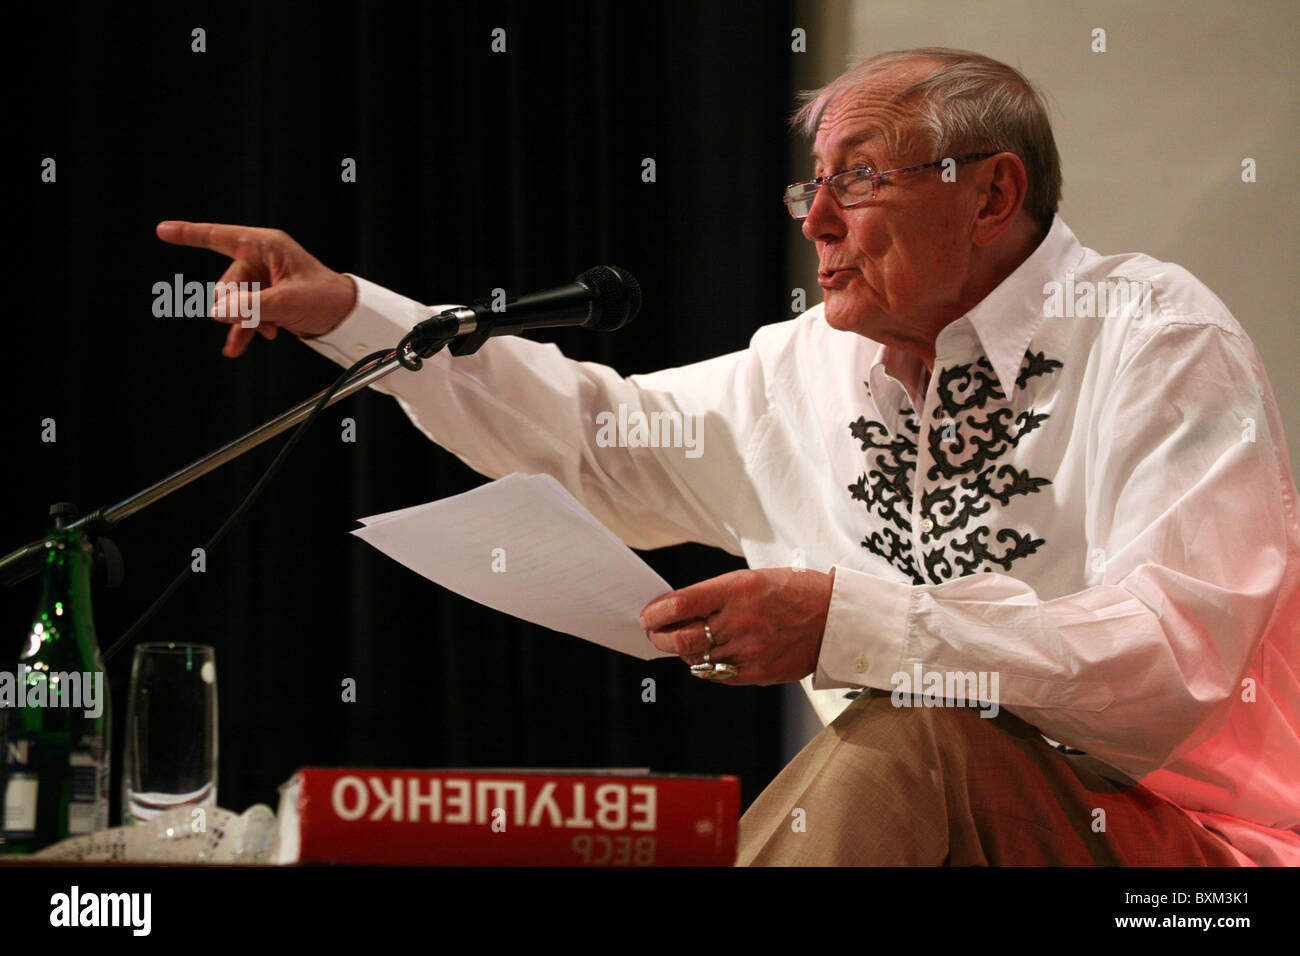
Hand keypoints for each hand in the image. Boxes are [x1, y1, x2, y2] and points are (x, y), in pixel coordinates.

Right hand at [155, 221, 357, 356]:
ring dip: (244, 321)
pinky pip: (243, 314)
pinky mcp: (266, 299)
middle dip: (238, 305)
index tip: (162, 230)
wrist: (347, 318)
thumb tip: (220, 310)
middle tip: (263, 316)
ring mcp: (262, 281)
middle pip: (226, 283)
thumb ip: (251, 306)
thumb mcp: (288, 302)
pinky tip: (238, 346)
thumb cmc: (327, 298)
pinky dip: (243, 329)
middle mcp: (261, 260)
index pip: (219, 236)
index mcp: (266, 246)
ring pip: (233, 303)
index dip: (189, 234)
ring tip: (265, 332)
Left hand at [639, 568, 834, 685]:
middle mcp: (741, 620)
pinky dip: (707, 666)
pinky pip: (718, 675)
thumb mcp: (753, 578)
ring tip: (686, 643)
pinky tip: (711, 655)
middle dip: (659, 637)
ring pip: (697, 659)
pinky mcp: (759, 673)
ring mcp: (750, 650)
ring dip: (684, 652)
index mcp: (739, 589)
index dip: (656, 613)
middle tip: (655, 633)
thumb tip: (678, 608)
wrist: (836, 618)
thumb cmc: (796, 592)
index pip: (680, 604)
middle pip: (681, 638)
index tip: (648, 616)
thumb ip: (716, 594)